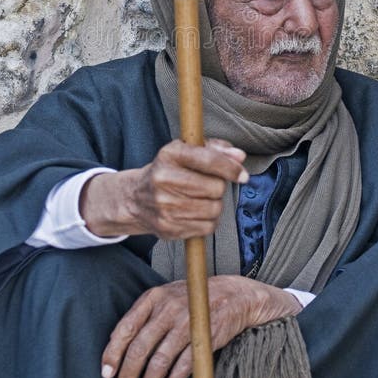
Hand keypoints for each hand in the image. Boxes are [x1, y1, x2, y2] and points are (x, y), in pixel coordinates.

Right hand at [80, 139, 248, 239]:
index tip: (242, 175)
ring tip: (200, 198)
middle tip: (206, 184)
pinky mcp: (168, 228)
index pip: (208, 160)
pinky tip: (196, 212)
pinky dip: (208, 220)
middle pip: (215, 187)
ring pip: (214, 209)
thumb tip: (239, 156)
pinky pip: (207, 227)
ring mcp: (164, 206)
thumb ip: (216, 149)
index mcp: (169, 155)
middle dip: (218, 186)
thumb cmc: (168, 171)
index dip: (231, 168)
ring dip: (214, 204)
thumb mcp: (186, 151)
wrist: (136, 198)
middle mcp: (164, 179)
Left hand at [100, 276, 301, 377]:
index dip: (113, 353)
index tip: (106, 373)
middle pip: (140, 348)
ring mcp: (186, 324)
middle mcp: (168, 309)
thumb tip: (115, 343)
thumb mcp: (165, 296)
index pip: (126, 327)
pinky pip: (183, 367)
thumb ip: (143, 315)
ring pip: (159, 361)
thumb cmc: (192, 298)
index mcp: (154, 297)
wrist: (233, 294)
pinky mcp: (203, 339)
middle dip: (128, 375)